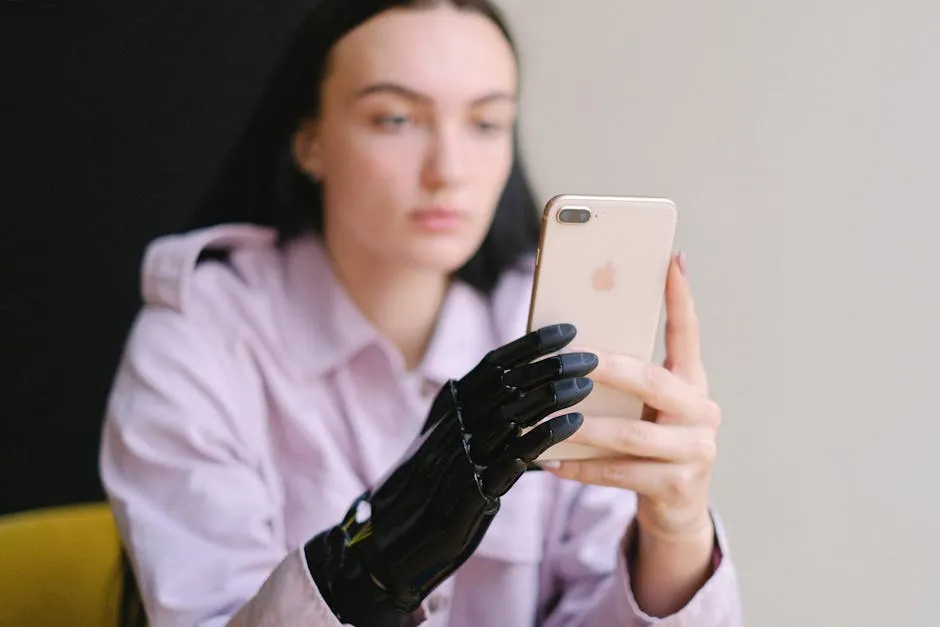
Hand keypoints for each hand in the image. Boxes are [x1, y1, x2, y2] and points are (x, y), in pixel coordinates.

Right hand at [304, 324, 596, 626]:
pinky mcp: (474, 487)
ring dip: (553, 395)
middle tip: (589, 356)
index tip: (567, 330)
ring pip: (513, 413)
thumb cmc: (430, 481)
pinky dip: (546, 436)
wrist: (396, 533)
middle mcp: (456, 422)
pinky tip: (573, 424)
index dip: (532, 344)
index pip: (495, 363)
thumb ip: (475, 409)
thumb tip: (520, 383)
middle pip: (509, 383)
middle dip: (551, 365)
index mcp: (450, 404)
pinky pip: (516, 456)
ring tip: (586, 384)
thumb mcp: (446, 435)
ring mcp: (464, 453)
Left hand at [547, 253, 719, 539]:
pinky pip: (621, 472)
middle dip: (608, 368)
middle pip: (653, 382)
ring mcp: (695, 451)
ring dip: (585, 425)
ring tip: (547, 418)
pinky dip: (582, 466)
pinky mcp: (678, 486)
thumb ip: (625, 379)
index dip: (681, 298)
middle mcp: (702, 411)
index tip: (671, 260)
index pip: (688, 333)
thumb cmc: (651, 442)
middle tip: (570, 358)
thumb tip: (570, 345)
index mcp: (692, 382)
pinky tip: (551, 461)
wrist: (678, 506)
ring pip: (632, 433)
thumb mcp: (646, 406)